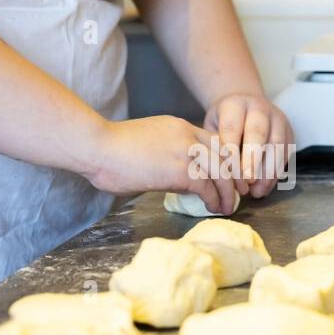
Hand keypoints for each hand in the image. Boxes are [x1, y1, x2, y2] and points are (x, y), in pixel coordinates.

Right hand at [82, 116, 236, 213]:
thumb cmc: (110, 150)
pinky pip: (207, 187)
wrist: (98, 148)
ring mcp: (186, 152)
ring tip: (227, 206)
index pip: (213, 141)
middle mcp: (188, 135)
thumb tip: (167, 175)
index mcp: (178, 126)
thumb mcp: (146, 144)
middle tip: (235, 193)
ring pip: (221, 172)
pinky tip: (213, 208)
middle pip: (224, 155)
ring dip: (227, 192)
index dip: (223, 160)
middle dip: (233, 176)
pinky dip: (213, 200)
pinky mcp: (181, 171)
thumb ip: (163, 155)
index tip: (225, 175)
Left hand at [203, 94, 292, 198]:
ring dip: (267, 172)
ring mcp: (278, 119)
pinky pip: (286, 155)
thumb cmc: (224, 121)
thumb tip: (219, 174)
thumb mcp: (212, 127)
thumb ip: (216, 146)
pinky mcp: (289, 132)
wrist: (245, 104)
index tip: (227, 174)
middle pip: (258, 133)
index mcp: (235, 104)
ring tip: (256, 192)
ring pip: (276, 146)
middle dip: (252, 161)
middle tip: (246, 182)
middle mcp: (259, 108)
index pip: (232, 128)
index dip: (230, 153)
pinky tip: (264, 188)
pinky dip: (275, 174)